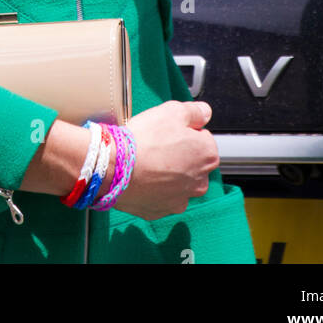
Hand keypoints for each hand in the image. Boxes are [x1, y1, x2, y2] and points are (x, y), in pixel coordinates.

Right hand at [110, 100, 220, 220]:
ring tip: (148, 162)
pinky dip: (154, 189)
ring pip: (178, 183)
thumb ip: (195, 111)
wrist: (115, 167)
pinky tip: (142, 177)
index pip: (203, 139)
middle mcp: (199, 182)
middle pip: (193, 164)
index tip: (170, 131)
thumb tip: (205, 113)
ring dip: (168, 175)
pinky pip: (161, 197)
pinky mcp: (161, 211)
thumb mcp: (173, 111)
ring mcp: (180, 199)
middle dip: (180, 156)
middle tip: (158, 145)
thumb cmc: (145, 139)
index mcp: (207, 155)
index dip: (185, 132)